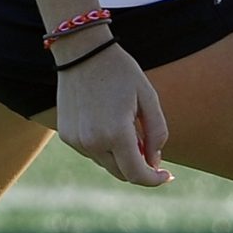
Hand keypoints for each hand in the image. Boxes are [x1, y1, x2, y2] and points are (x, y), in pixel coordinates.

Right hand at [53, 43, 171, 186]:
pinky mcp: (66, 135)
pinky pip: (91, 152)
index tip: (166, 176)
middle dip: (139, 168)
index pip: (137, 174)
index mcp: (116, 133)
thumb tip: (154, 161)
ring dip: (121, 157)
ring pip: (106, 164)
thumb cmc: (121, 72)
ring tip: (128, 128)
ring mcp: (76, 140)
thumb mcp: (148, 98)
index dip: (154, 179)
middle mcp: (93, 142)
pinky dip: (104, 147)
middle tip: (152, 153)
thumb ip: (156, 133)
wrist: (82, 52)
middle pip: (121, 173)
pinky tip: (108, 123)